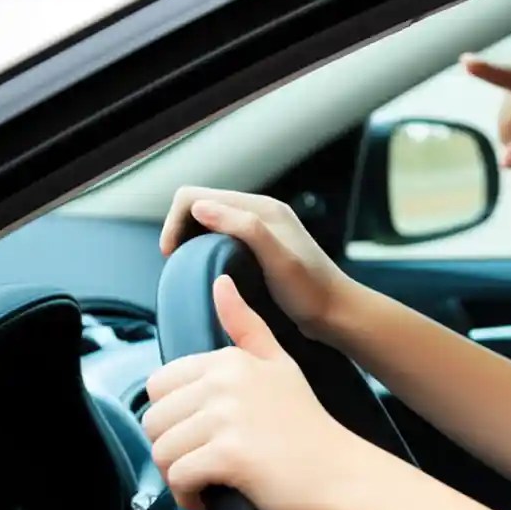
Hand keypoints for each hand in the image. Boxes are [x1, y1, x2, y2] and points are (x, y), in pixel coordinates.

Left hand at [142, 274, 365, 509]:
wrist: (342, 475)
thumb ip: (246, 326)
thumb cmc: (308, 429)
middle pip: (154, 422)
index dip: (177, 417)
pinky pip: (178, 479)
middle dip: (175, 449)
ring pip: (161, 452)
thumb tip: (220, 283)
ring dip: (180, 476)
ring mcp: (227, 417)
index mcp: (231, 360)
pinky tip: (215, 497)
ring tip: (213, 480)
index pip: (160, 386)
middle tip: (210, 461)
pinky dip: (190, 498)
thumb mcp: (280, 365)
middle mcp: (226, 382)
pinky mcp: (228, 454)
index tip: (208, 432)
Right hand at [159, 186, 355, 341]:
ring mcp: (261, 231)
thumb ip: (244, 227)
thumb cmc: (311, 291)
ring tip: (188, 268)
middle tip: (177, 264)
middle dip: (180, 229)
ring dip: (192, 240)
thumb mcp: (277, 259)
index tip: (172, 255)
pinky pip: (222, 239)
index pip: (196, 196)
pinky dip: (206, 250)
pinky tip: (209, 272)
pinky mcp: (262, 249)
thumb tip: (199, 207)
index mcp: (261, 207)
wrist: (338, 313)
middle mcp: (260, 213)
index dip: (175, 221)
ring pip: (210, 223)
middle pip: (200, 206)